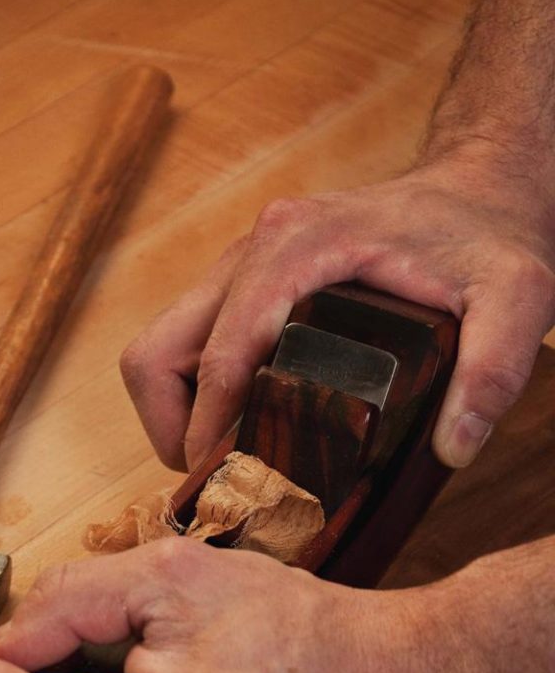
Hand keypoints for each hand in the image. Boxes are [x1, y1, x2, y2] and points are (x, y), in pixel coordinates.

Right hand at [120, 163, 554, 470]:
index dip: (210, 429)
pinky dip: (191, 390)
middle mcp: (253, 250)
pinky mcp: (243, 278)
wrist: (475, 188)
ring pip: (159, 347)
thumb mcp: (515, 298)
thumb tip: (454, 447)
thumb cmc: (485, 236)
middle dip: (172, 428)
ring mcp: (240, 262)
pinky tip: (238, 422)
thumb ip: (494, 369)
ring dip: (174, 411)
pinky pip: (185, 340)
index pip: (221, 352)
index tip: (228, 484)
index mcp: (297, 248)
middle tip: (218, 479)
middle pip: (158, 349)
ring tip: (224, 459)